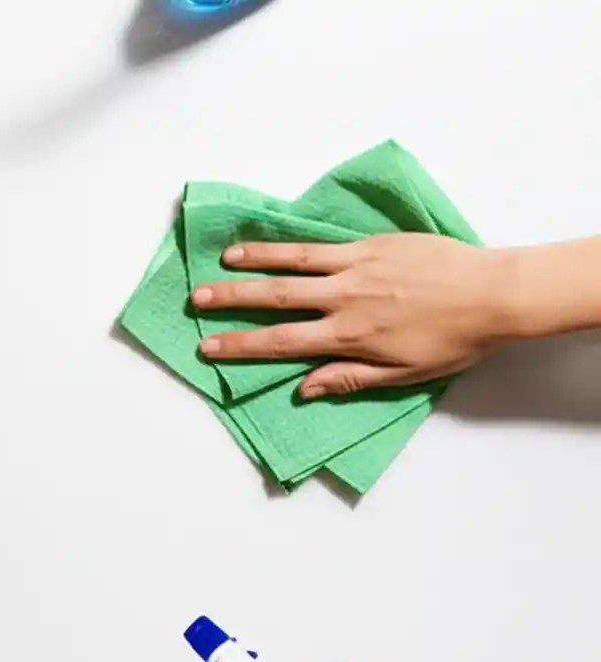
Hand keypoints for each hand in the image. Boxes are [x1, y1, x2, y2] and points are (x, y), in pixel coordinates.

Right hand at [190, 233, 515, 397]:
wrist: (494, 293)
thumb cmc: (454, 340)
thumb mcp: (404, 374)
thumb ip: (349, 379)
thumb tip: (304, 388)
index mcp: (350, 338)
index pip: (283, 343)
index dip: (241, 345)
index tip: (208, 346)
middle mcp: (343, 301)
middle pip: (276, 299)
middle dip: (232, 300)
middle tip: (197, 299)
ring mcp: (355, 268)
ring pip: (292, 264)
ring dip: (253, 263)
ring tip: (222, 262)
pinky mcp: (370, 245)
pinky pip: (319, 243)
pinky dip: (288, 243)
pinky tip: (268, 242)